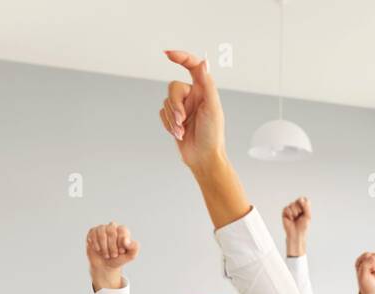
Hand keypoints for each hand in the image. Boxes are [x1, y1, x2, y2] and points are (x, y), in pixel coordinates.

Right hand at [86, 222, 138, 290]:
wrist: (105, 266)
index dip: (121, 242)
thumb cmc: (118, 259)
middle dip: (112, 246)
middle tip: (114, 255)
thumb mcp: (130, 256)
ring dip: (104, 247)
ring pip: (101, 233)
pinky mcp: (93, 232)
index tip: (121, 252)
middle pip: (111, 230)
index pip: (122, 230)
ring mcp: (102, 229)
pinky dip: (96, 244)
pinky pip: (93, 234)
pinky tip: (98, 250)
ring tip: (106, 255)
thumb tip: (126, 241)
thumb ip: (134, 248)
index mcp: (123, 231)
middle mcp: (112, 227)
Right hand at [162, 50, 248, 228]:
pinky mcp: (173, 119)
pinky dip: (168, 124)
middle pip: (173, 88)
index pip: (191, 66)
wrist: (203, 158)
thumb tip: (203, 62)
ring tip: (182, 131)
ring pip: (166, 102)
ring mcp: (182, 108)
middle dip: (175, 105)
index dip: (180, 57)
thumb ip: (207, 84)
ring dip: (172, 119)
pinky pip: (161, 113)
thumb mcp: (213, 108)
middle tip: (182, 120)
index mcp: (203, 90)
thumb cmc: (212, 136)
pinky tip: (179, 134)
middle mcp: (192, 96)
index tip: (167, 54)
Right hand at [283, 196, 310, 256]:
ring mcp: (290, 209)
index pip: (304, 199)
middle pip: (298, 200)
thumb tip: (301, 199)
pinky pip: (286, 208)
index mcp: (303, 207)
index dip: (304, 203)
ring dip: (295, 212)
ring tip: (295, 218)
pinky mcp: (284, 213)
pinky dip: (289, 214)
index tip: (305, 210)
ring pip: (292, 204)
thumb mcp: (308, 215)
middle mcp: (297, 207)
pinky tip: (291, 219)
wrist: (297, 234)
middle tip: (299, 216)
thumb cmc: (303, 226)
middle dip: (299, 209)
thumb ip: (306, 206)